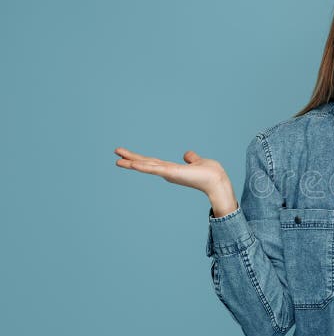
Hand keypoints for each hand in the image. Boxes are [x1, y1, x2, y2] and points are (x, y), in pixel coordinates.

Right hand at [113, 147, 231, 197]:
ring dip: (132, 163)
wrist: (217, 181)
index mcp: (172, 169)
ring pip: (146, 166)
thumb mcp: (198, 162)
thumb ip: (191, 158)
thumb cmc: (210, 173)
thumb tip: (187, 154)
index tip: (127, 155)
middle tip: (116, 155)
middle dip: (130, 160)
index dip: (140, 159)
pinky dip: (143, 166)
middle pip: (145, 164)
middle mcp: (167, 172)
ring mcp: (168, 173)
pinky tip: (132, 164)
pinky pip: (154, 168)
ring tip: (117, 160)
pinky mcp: (171, 173)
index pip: (152, 162)